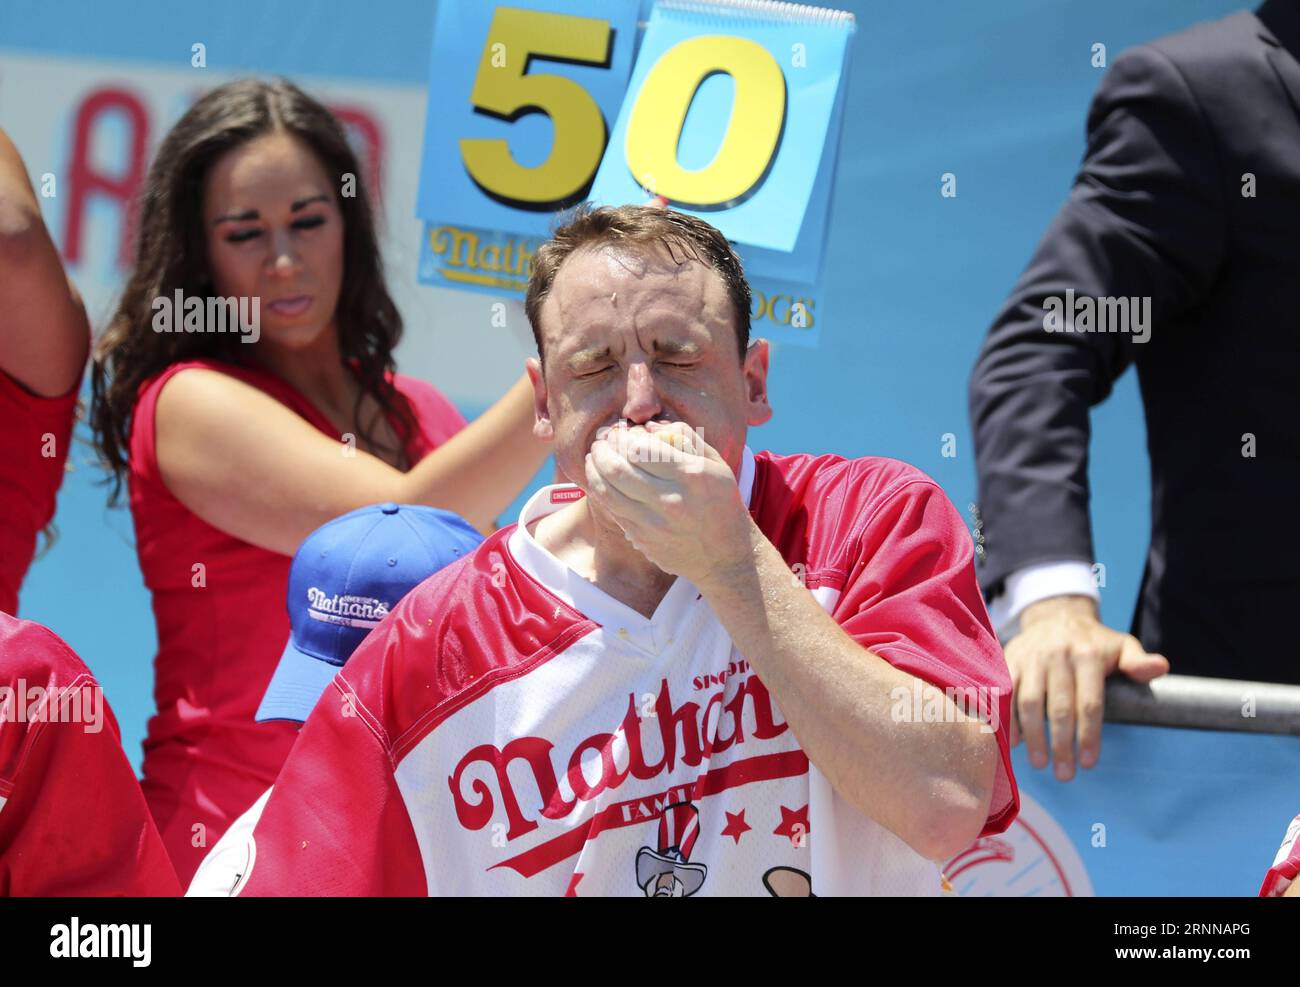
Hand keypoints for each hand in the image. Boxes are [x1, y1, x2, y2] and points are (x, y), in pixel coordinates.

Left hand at [583, 422, 750, 581]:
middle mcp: (670, 500)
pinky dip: (601, 492)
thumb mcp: (716, 464)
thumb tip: (649, 427)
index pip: (641, 449)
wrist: (725, 556)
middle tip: (600, 442)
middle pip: (618, 469)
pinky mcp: (643, 540)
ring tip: (593, 458)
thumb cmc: (722, 503)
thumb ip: (685, 438)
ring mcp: (654, 524)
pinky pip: (612, 511)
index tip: (619, 432)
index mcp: (691, 476)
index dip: (623, 437)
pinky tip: (600, 480)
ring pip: (607, 492)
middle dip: (602, 451)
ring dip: (594, 470)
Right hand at [1006, 595, 1168, 779]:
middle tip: (1064, 775)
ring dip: (1034, 736)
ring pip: (1030, 703)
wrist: (1055, 615)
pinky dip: (1008, 719)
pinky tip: (1014, 743)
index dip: (1089, 735)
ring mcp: (1031, 658)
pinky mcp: (1009, 661)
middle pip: (1059, 707)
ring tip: (1039, 764)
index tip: (1088, 763)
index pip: (1090, 702)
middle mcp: (1057, 655)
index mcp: (1088, 655)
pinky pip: (1005, 693)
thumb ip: (1138, 661)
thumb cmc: (1093, 642)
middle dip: (1061, 744)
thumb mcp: (1121, 646)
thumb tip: (1160, 667)